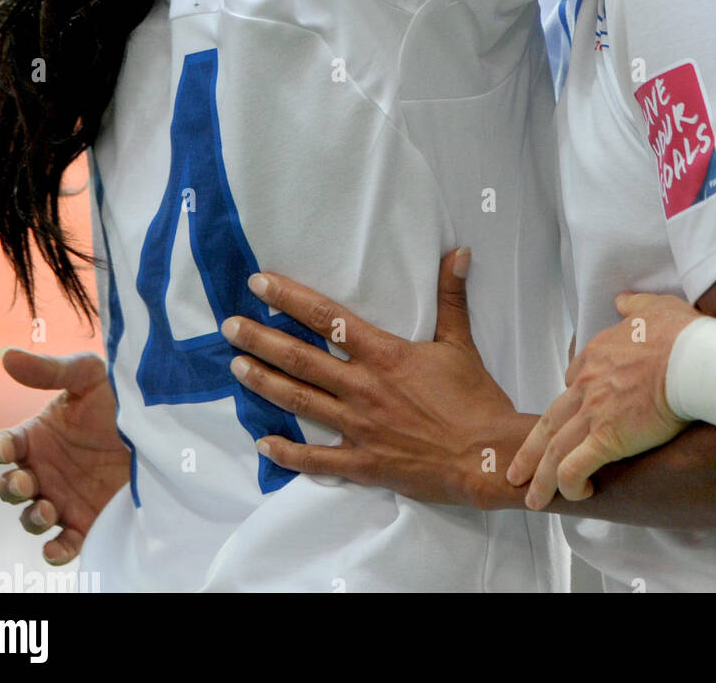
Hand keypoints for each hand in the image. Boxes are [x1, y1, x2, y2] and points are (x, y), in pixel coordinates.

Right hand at [0, 350, 129, 564]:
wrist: (166, 423)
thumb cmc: (122, 394)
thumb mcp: (89, 376)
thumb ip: (49, 370)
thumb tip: (5, 355)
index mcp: (38, 436)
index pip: (3, 447)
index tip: (5, 446)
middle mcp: (45, 470)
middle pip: (10, 488)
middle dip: (10, 488)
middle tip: (24, 481)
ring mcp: (64, 497)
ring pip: (32, 518)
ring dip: (32, 518)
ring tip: (47, 510)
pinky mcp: (87, 520)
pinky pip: (63, 544)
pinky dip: (54, 551)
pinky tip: (57, 547)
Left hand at [223, 250, 527, 508]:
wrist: (485, 456)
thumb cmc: (473, 398)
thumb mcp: (460, 342)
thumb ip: (450, 297)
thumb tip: (457, 252)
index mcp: (383, 354)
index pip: (326, 319)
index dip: (290, 299)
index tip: (259, 284)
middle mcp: (362, 388)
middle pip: (300, 358)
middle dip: (260, 340)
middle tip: (229, 327)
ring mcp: (358, 427)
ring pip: (299, 401)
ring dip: (264, 383)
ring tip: (236, 368)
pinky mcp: (362, 462)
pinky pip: (316, 459)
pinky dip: (287, 453)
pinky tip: (263, 444)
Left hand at [507, 291, 702, 508]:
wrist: (693, 359)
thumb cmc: (681, 335)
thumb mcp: (654, 307)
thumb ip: (634, 306)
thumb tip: (622, 301)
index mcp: (597, 355)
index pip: (572, 381)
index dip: (570, 402)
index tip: (569, 418)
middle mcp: (587, 383)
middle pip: (549, 420)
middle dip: (531, 450)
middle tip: (517, 470)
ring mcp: (594, 411)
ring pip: (555, 448)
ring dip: (541, 477)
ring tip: (533, 498)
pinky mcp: (608, 438)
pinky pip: (576, 466)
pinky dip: (569, 483)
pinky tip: (574, 495)